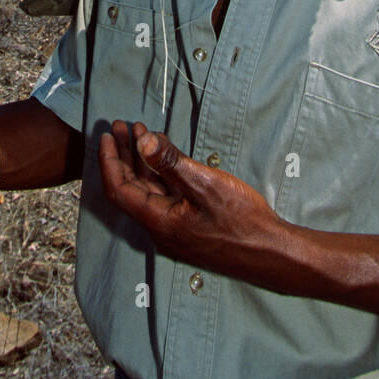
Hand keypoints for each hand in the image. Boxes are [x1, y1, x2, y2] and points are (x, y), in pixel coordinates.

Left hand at [99, 120, 282, 281]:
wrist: (271, 252)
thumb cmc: (242, 221)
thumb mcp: (205, 185)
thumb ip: (171, 162)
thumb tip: (142, 141)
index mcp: (159, 221)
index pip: (120, 190)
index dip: (109, 161)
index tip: (106, 136)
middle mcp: (161, 228)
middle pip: (131, 189)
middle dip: (124, 156)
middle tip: (121, 127)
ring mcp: (175, 229)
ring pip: (148, 192)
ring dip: (141, 163)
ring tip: (139, 134)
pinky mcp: (189, 227)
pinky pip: (164, 197)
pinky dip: (158, 174)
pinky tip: (163, 157)